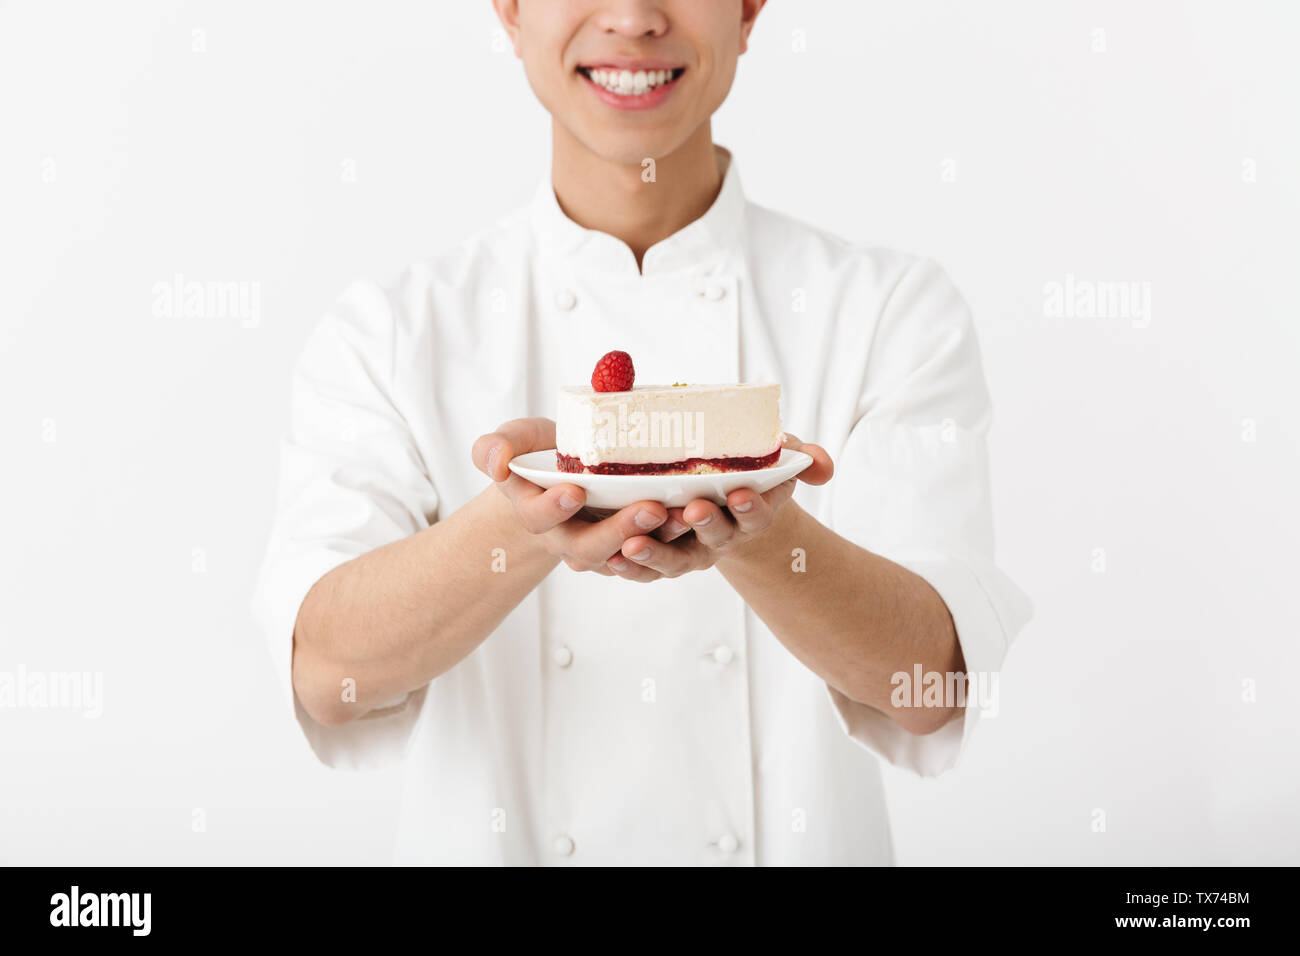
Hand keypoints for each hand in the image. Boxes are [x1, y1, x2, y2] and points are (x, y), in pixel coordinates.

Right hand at [471, 418, 669, 574]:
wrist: (565, 474)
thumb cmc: (540, 453)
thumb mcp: (517, 440)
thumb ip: (499, 445)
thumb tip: (496, 460)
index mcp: (534, 511)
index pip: (537, 517)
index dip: (553, 508)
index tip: (574, 490)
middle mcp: (564, 539)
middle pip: (588, 547)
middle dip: (618, 531)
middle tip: (651, 508)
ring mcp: (597, 549)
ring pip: (623, 556)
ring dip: (654, 541)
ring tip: (680, 515)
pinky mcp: (626, 551)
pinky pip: (648, 557)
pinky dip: (670, 543)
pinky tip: (692, 522)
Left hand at [607, 434, 833, 582]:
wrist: (722, 489)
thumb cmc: (747, 465)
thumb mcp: (777, 454)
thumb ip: (802, 456)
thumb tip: (824, 466)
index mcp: (753, 510)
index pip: (757, 513)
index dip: (751, 507)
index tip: (741, 493)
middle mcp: (725, 535)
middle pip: (718, 536)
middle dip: (707, 524)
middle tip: (693, 509)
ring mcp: (693, 548)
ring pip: (678, 560)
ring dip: (658, 555)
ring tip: (635, 544)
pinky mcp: (663, 554)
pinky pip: (648, 569)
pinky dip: (631, 567)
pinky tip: (614, 557)